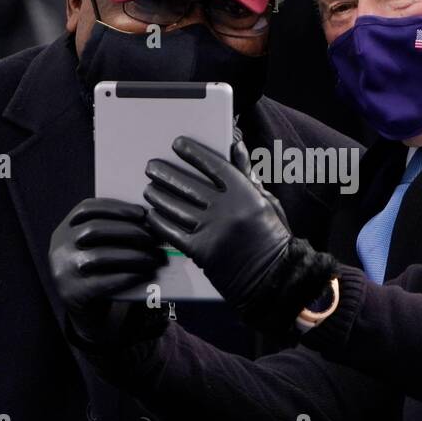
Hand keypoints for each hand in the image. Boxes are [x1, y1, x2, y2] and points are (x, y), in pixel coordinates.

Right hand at [48, 198, 167, 347]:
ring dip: (134, 255)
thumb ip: (111, 232)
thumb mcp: (95, 248)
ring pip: (101, 255)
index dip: (116, 207)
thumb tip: (148, 219)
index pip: (87, 208)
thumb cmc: (98, 272)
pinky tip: (146, 274)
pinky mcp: (74, 292)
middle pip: (95, 229)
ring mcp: (63, 270)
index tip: (142, 213)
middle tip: (154, 238)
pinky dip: (129, 276)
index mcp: (64, 230)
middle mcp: (59, 247)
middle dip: (130, 230)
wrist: (85, 312)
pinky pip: (105, 281)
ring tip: (155, 257)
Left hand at [143, 136, 292, 311]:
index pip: (213, 165)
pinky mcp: (200, 251)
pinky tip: (152, 214)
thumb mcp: (266, 201)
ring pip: (176, 207)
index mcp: (244, 193)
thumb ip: (247, 174)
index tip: (178, 144)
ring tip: (149, 189)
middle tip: (151, 166)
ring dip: (158, 196)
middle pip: (187, 185)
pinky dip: (160, 222)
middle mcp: (226, 209)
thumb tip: (236, 145)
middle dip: (165, 173)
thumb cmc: (272, 237)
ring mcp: (211, 230)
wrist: (273, 277)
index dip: (193, 153)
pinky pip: (173, 232)